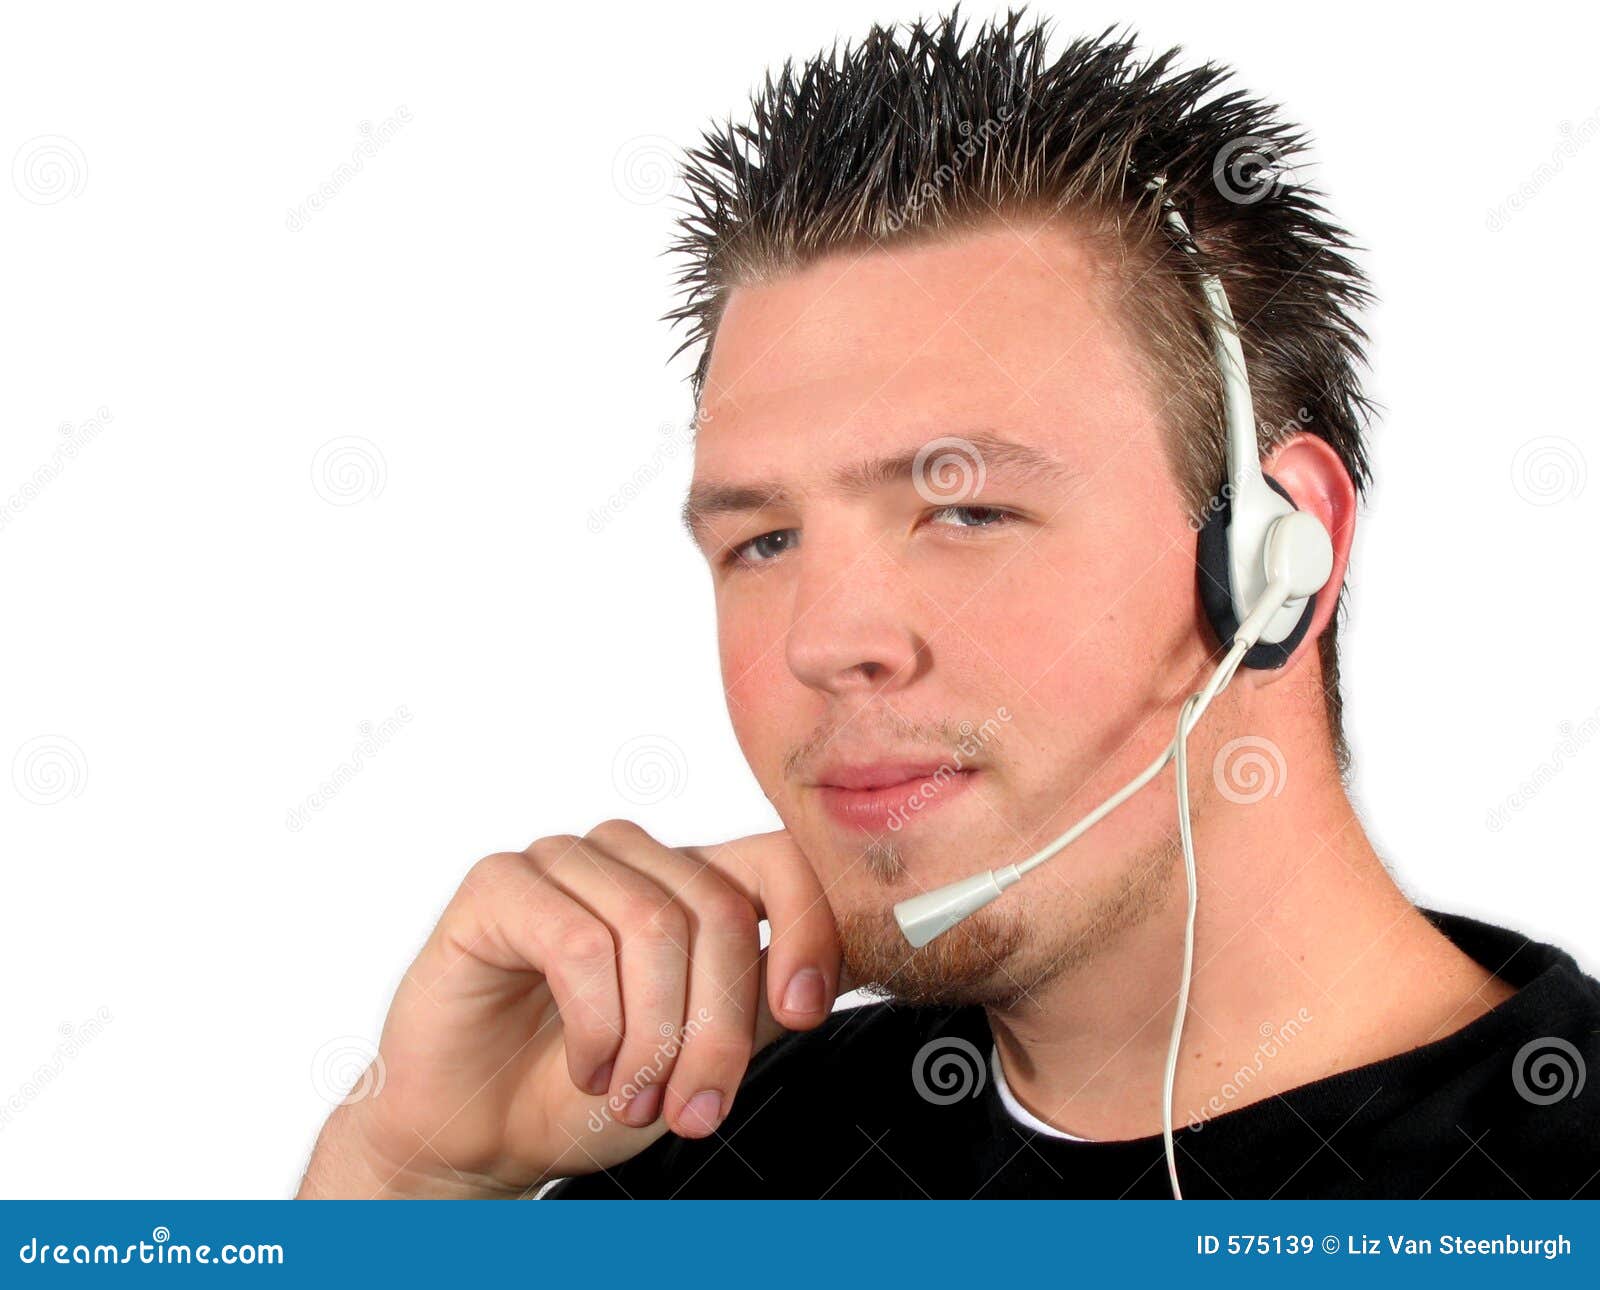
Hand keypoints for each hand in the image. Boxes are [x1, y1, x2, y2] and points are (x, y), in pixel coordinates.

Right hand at [296, 821, 850, 1197]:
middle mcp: (632, 857)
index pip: (779, 858)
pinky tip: (585, 1064)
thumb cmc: (590, 1090)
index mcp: (690, 881)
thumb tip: (855, 958)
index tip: (804, 1012)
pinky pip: (577, 939)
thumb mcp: (702, 1053)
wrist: (483, 1135)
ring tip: (630, 1096)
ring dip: (652, 1036)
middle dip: (719, 1026)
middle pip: (719, 906)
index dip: (807, 928)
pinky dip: (595, 1023)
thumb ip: (766, 1000)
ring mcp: (565, 861)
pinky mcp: (499, 884)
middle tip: (696, 1108)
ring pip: (653, 923)